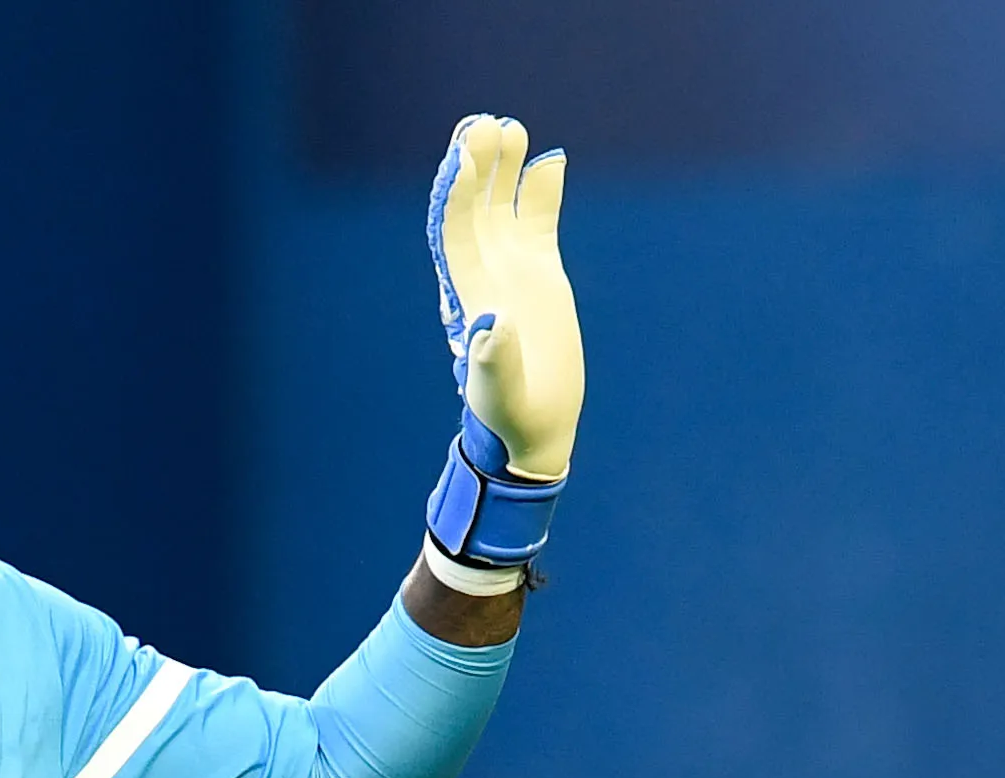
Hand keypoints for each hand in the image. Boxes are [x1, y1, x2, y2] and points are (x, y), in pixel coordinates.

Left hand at [430, 114, 580, 480]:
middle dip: (474, 168)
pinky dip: (542, 191)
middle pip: (471, 208)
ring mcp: (510, 269)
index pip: (452, 232)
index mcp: (465, 295)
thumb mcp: (501, 390)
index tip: (465, 156)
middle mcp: (482, 273)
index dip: (455, 193)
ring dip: (504, 168)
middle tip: (484, 125)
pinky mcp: (539, 273)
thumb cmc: (510, 414)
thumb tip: (494, 321)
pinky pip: (538, 221)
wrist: (532, 426)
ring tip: (512, 128)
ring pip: (502, 206)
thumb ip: (496, 358)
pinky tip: (552, 160)